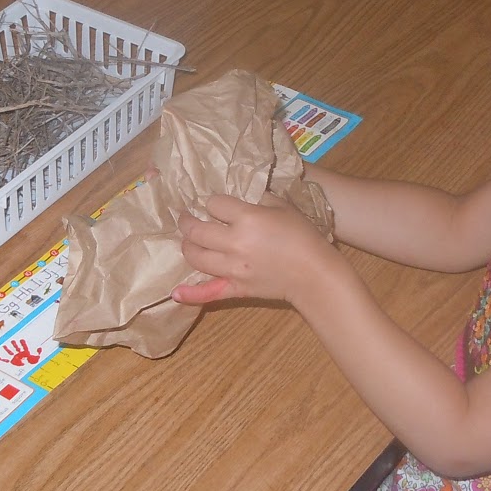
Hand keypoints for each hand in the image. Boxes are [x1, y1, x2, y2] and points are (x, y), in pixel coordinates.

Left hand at [172, 193, 334, 305]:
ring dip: (188, 247)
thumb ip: (258, 198)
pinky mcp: (235, 288)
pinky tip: (175, 292)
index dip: (213, 202)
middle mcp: (234, 243)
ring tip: (189, 241)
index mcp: (247, 219)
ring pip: (195, 257)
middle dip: (187, 222)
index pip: (214, 204)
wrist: (315, 274)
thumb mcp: (283, 206)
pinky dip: (190, 294)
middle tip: (187, 218)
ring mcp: (232, 269)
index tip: (216, 204)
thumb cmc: (303, 235)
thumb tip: (239, 196)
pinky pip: (207, 292)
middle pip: (197, 231)